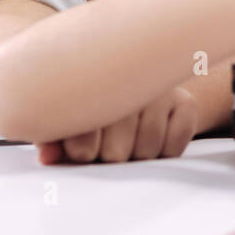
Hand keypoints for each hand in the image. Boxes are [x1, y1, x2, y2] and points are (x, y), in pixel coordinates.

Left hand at [35, 85, 198, 163]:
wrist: (138, 78)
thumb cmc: (95, 106)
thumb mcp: (66, 120)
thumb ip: (52, 138)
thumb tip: (47, 156)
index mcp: (90, 82)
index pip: (82, 145)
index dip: (81, 154)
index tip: (80, 144)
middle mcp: (128, 80)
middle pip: (115, 153)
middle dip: (110, 156)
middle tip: (108, 140)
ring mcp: (160, 90)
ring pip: (146, 150)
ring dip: (138, 154)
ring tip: (131, 138)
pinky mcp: (187, 102)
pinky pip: (175, 144)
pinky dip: (166, 150)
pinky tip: (156, 133)